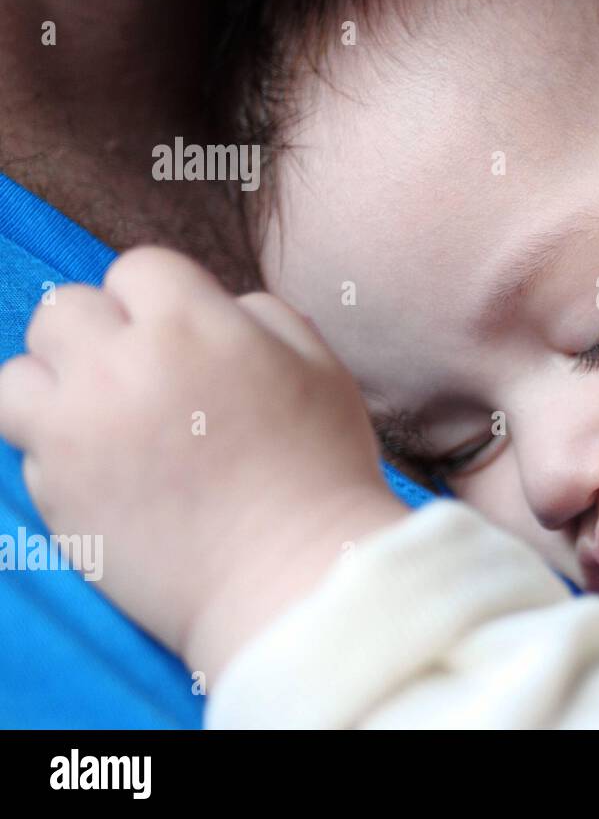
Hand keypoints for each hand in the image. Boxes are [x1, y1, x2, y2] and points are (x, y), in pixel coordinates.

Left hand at [0, 247, 407, 679]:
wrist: (290, 575)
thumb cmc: (320, 472)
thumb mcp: (322, 370)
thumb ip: (267, 317)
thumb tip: (222, 306)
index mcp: (192, 325)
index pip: (137, 268)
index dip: (162, 300)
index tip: (186, 338)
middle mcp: (119, 366)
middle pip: (65, 309)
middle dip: (101, 334)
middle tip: (143, 376)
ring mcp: (76, 431)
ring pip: (19, 375)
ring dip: (57, 386)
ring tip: (104, 418)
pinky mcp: (54, 492)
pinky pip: (25, 446)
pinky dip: (56, 451)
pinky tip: (111, 472)